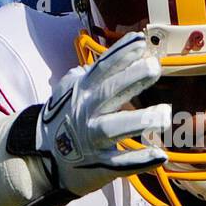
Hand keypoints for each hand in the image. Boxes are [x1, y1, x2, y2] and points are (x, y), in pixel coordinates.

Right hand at [33, 33, 169, 197]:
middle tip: (154, 66)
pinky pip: (120, 163)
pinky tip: (160, 155)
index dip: (120, 54)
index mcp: (81, 91)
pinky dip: (139, 159)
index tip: (140, 41)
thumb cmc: (62, 120)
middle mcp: (85, 112)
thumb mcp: (69, 92)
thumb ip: (93, 73)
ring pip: (113, 128)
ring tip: (164, 115)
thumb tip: (120, 52)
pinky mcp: (99, 164)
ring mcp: (91, 139)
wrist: (41, 158)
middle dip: (131, 79)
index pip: (102, 69)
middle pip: (108, 93)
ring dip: (138, 121)